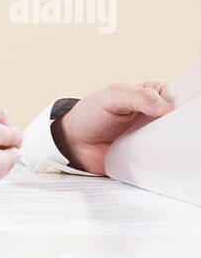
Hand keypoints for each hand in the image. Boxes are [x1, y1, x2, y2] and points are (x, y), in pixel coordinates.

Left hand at [55, 80, 175, 173]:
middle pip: (180, 121)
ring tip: (167, 148)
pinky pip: (165, 161)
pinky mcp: (149, 158)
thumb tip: (165, 106)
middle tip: (171, 133)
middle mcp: (157, 115)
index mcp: (152, 93)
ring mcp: (154, 137)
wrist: (75, 143)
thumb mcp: (112, 97)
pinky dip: (167, 163)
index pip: (177, 96)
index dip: (180, 105)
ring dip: (175, 146)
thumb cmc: (92, 114)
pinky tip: (164, 163)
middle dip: (181, 127)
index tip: (173, 114)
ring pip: (176, 142)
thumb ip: (137, 96)